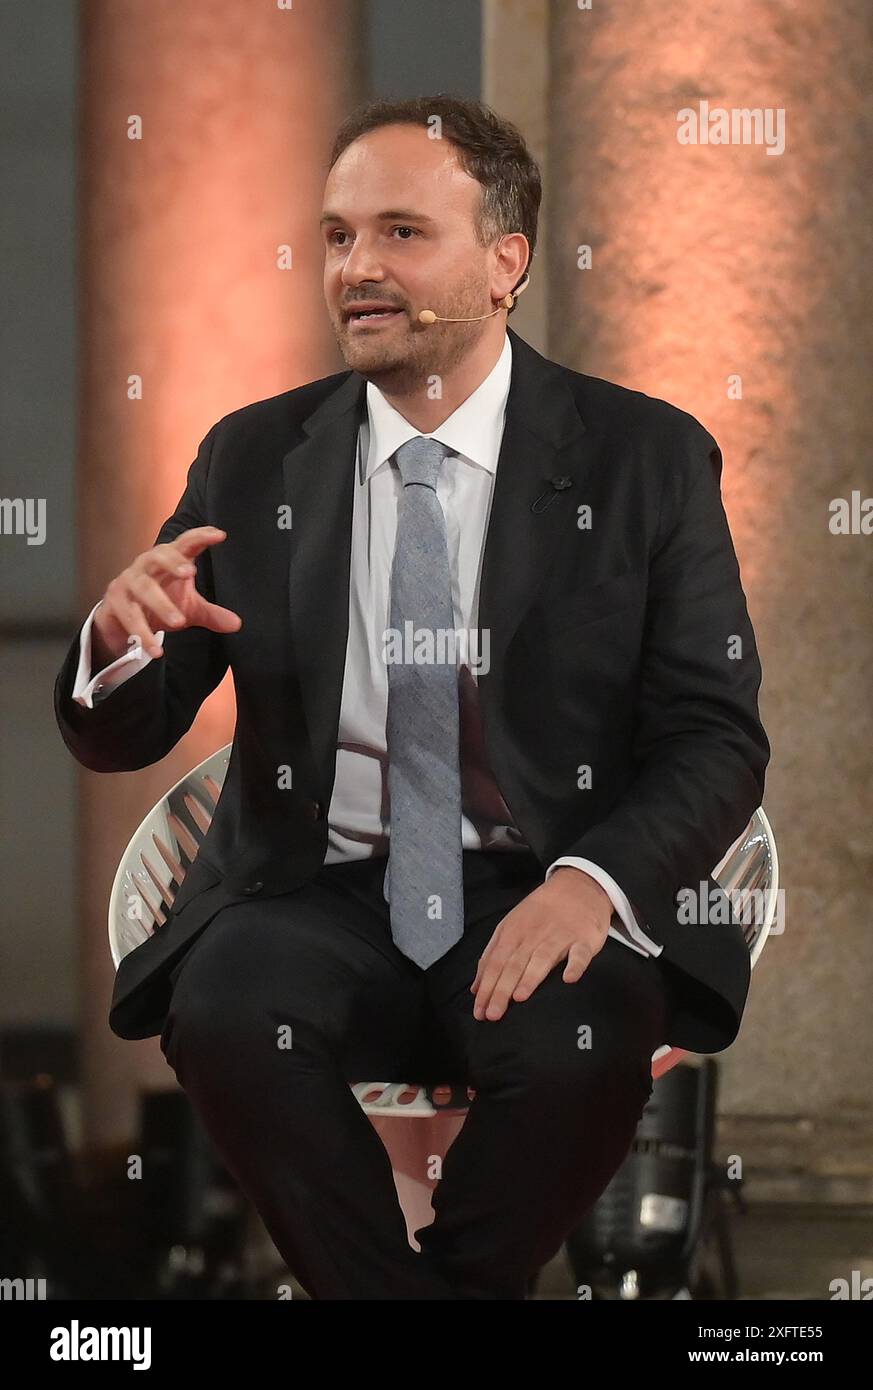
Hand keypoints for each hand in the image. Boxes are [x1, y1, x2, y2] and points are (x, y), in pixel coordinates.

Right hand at [92, 526, 241, 662]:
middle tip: (190, 573)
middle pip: (158, 555)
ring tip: (179, 622)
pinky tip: (156, 651)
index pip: (185, 543)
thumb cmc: (161, 602)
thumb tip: (237, 624)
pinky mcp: (115, 601)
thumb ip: (211, 614)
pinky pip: (129, 616)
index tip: (220, 535)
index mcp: (168, 560)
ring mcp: (128, 581)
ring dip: (161, 605)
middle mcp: (146, 565)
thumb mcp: (188, 608)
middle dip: (173, 561)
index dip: (200, 536)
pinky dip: (143, 634)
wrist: (122, 619)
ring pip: (143, 588)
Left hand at [470, 868, 611, 1020]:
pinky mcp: (584, 939)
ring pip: (542, 959)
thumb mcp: (511, 927)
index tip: (479, 1011)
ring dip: (530, 977)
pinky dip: (575, 966)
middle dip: (501, 990)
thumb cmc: (540, 913)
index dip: (486, 987)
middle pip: (514, 964)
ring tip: (519, 997)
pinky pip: (580, 954)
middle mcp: (533, 935)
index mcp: (513, 932)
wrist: (578, 887)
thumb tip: (476, 988)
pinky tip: (568, 978)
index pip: (495, 963)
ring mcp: (559, 936)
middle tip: (492, 1014)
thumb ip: (492, 956)